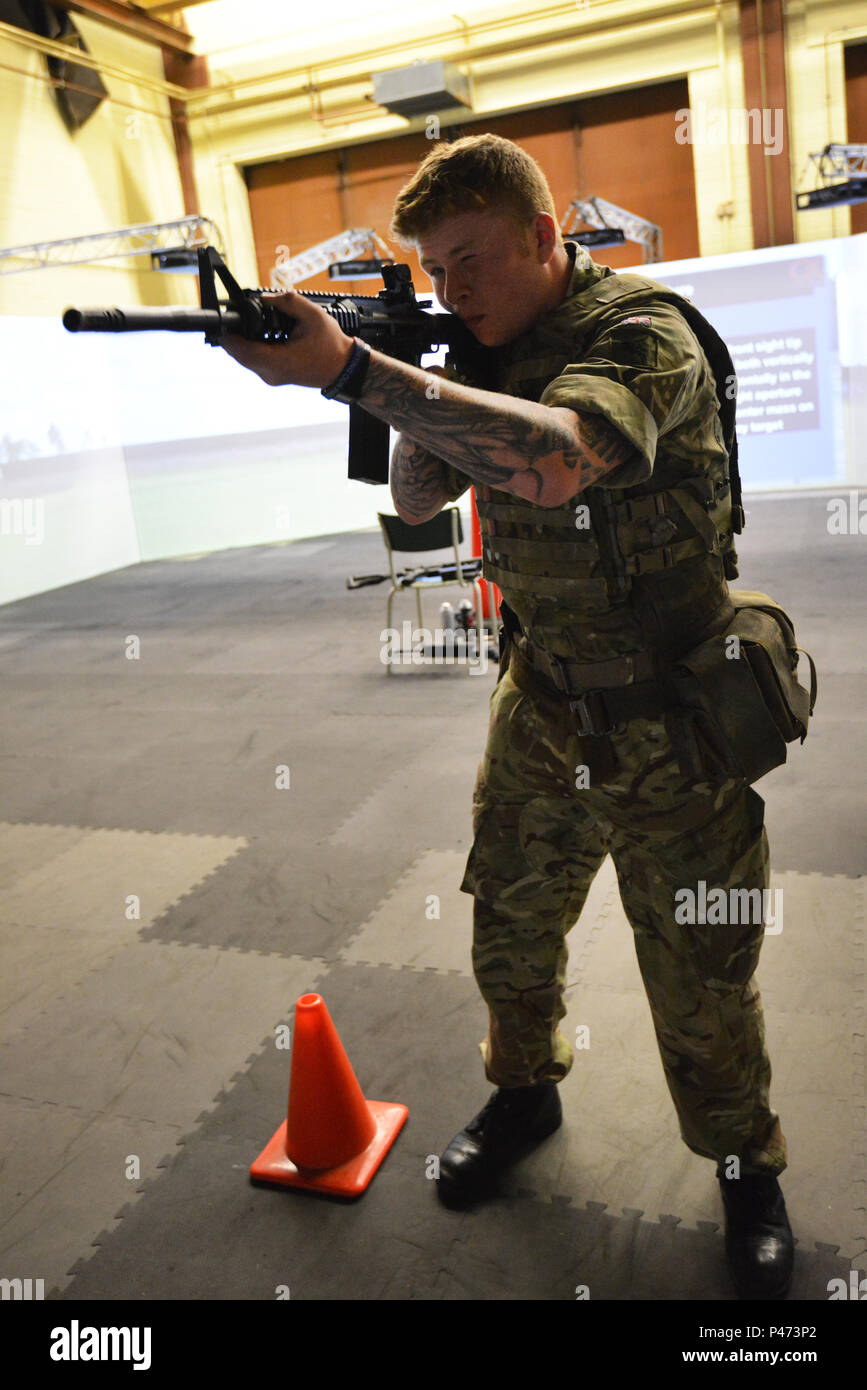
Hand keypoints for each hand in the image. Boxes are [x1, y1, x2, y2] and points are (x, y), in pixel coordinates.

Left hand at [219, 290, 354, 388]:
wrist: (343, 368)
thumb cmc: (331, 345)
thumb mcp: (313, 315)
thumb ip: (287, 301)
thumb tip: (264, 298)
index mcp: (277, 361)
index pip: (240, 349)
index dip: (227, 333)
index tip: (223, 318)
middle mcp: (270, 373)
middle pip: (238, 353)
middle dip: (232, 334)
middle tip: (232, 314)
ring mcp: (270, 377)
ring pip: (243, 357)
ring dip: (241, 339)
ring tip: (244, 321)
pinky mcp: (273, 375)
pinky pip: (253, 360)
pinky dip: (250, 345)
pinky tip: (255, 332)